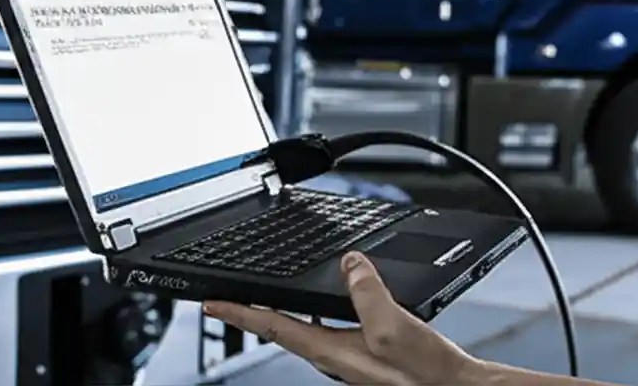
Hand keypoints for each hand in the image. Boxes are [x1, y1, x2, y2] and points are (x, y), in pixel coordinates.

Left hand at [203, 251, 485, 384]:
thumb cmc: (426, 373)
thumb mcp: (393, 327)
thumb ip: (367, 294)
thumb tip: (349, 265)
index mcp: (331, 352)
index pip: (272, 327)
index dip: (239, 313)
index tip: (211, 303)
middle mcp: (336, 357)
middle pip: (284, 330)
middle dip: (257, 312)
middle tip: (233, 298)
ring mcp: (353, 358)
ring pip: (309, 329)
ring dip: (287, 312)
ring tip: (271, 297)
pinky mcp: (371, 354)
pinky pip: (334, 328)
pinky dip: (322, 312)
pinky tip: (334, 303)